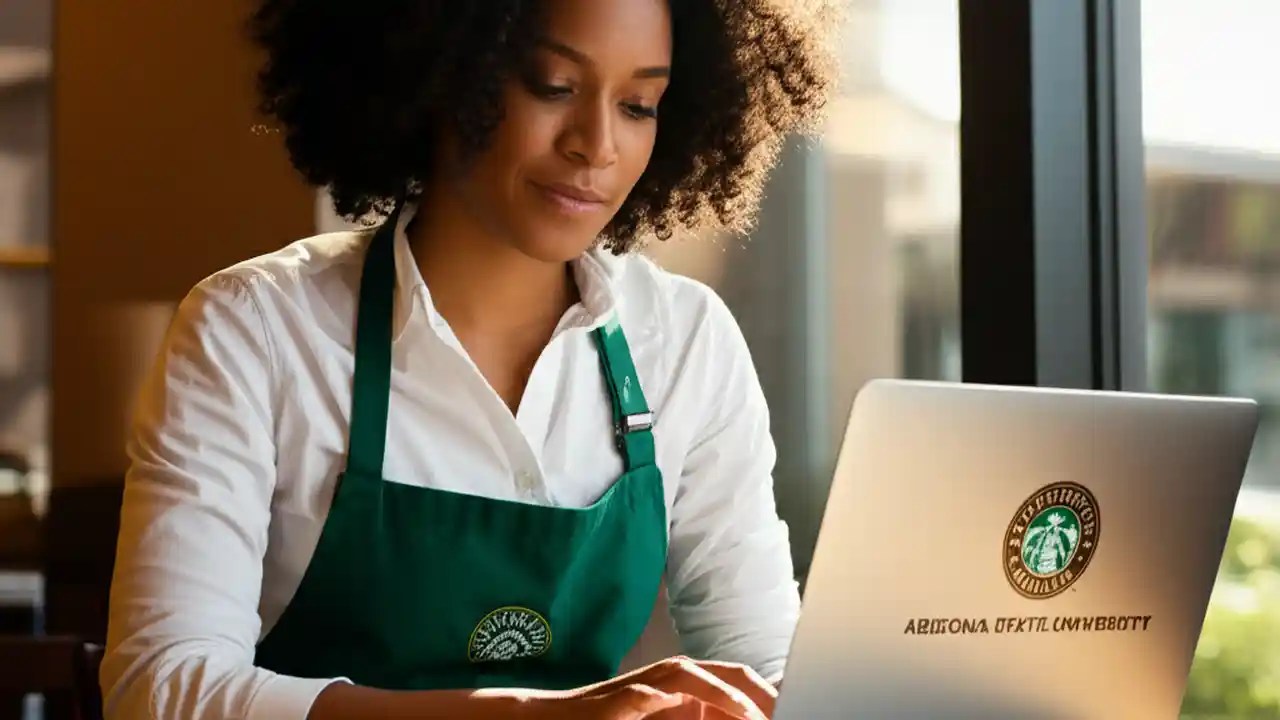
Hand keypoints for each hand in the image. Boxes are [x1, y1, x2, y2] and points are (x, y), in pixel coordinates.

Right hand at [531, 656, 776, 718]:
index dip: (771, 692)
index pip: (741, 681)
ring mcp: (649, 683)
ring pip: (699, 676)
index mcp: (691, 688)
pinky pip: (663, 694)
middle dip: (763, 691)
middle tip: (794, 708)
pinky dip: (697, 700)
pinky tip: (721, 711)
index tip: (800, 706)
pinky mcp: (624, 696)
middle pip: (730, 673)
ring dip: (733, 694)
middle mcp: (674, 677)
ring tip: (761, 714)